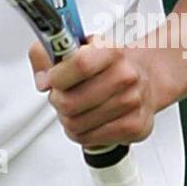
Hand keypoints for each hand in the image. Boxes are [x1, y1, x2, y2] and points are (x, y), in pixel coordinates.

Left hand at [27, 35, 158, 148]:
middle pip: (71, 102)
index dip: (57, 76)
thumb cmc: (105, 64)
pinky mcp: (136, 128)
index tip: (51, 79)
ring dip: (67, 118)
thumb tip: (42, 80)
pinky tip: (87, 120)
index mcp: (111, 50)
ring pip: (76, 124)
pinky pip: (89, 140)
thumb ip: (45, 54)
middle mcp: (126, 76)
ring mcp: (133, 103)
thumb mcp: (74, 45)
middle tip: (61, 94)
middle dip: (57, 100)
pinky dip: (81, 133)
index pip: (80, 64)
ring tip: (75, 107)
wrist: (144, 78)